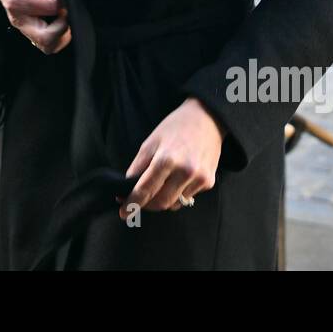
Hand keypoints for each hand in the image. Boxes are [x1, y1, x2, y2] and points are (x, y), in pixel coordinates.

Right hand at [0, 0, 69, 53]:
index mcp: (19, 1)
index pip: (50, 8)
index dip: (63, 2)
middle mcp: (20, 19)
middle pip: (46, 38)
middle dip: (62, 27)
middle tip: (64, 14)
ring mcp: (23, 30)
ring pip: (47, 46)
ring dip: (60, 36)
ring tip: (62, 21)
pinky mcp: (27, 34)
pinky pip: (45, 46)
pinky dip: (56, 40)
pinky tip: (58, 26)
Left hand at [120, 98, 224, 217]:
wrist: (206, 118)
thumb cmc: (175, 128)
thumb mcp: (150, 142)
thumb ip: (137, 167)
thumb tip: (126, 188)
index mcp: (166, 159)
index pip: (145, 190)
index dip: (132, 204)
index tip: (123, 213)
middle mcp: (184, 171)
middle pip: (160, 203)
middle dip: (147, 205)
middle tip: (140, 199)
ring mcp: (198, 178)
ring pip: (174, 204)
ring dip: (163, 201)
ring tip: (161, 185)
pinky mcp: (209, 182)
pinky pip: (187, 198)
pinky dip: (178, 194)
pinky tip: (178, 178)